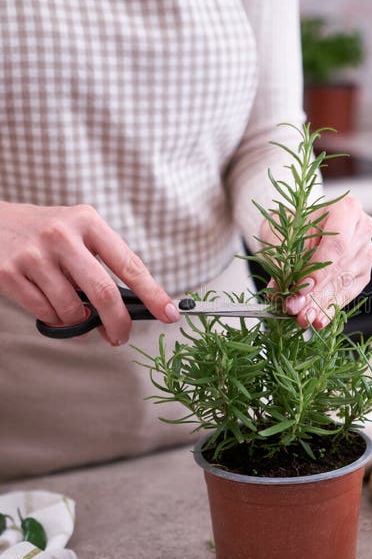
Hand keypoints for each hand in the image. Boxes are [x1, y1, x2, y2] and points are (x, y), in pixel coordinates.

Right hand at [0, 202, 179, 344]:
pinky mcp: (9, 273)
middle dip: (118, 323)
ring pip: (71, 309)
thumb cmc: (42, 232)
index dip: (153, 293)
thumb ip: (100, 265)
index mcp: (88, 222)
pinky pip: (44, 312)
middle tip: (120, 336)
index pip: (129, 264)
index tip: (170, 313)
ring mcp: (34, 254)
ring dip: (78, 322)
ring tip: (74, 313)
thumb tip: (125, 310)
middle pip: (104, 292)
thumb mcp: (76, 233)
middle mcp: (62, 235)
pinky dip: (53, 319)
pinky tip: (50, 306)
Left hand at [262, 195, 371, 328]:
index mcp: (346, 209)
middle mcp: (362, 230)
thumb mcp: (281, 233)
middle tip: (295, 308)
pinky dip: (330, 307)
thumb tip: (281, 288)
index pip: (336, 243)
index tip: (301, 287)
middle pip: (340, 266)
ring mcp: (365, 253)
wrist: (300, 227)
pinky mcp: (363, 273)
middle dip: (316, 292)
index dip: (319, 269)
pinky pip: (347, 293)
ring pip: (343, 283)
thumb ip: (282, 259)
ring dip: (321, 304)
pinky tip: (318, 319)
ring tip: (302, 317)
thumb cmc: (293, 225)